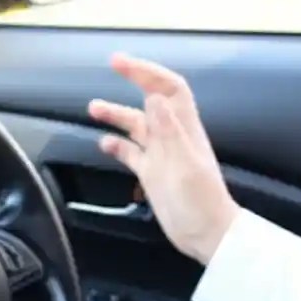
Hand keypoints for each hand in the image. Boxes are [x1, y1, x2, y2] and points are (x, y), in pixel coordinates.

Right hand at [89, 53, 238, 263]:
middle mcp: (172, 138)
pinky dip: (117, 145)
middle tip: (111, 67)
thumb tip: (154, 98)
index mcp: (184, 130)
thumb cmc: (202, 203)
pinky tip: (103, 143)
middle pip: (151, 100)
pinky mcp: (152, 174)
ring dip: (116, 114)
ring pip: (137, 126)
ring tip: (93, 108)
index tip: (121, 64)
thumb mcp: (185, 165)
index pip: (167, 88)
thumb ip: (169, 131)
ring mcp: (161, 156)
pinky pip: (131, 153)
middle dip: (133, 80)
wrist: (207, 236)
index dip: (147, 71)